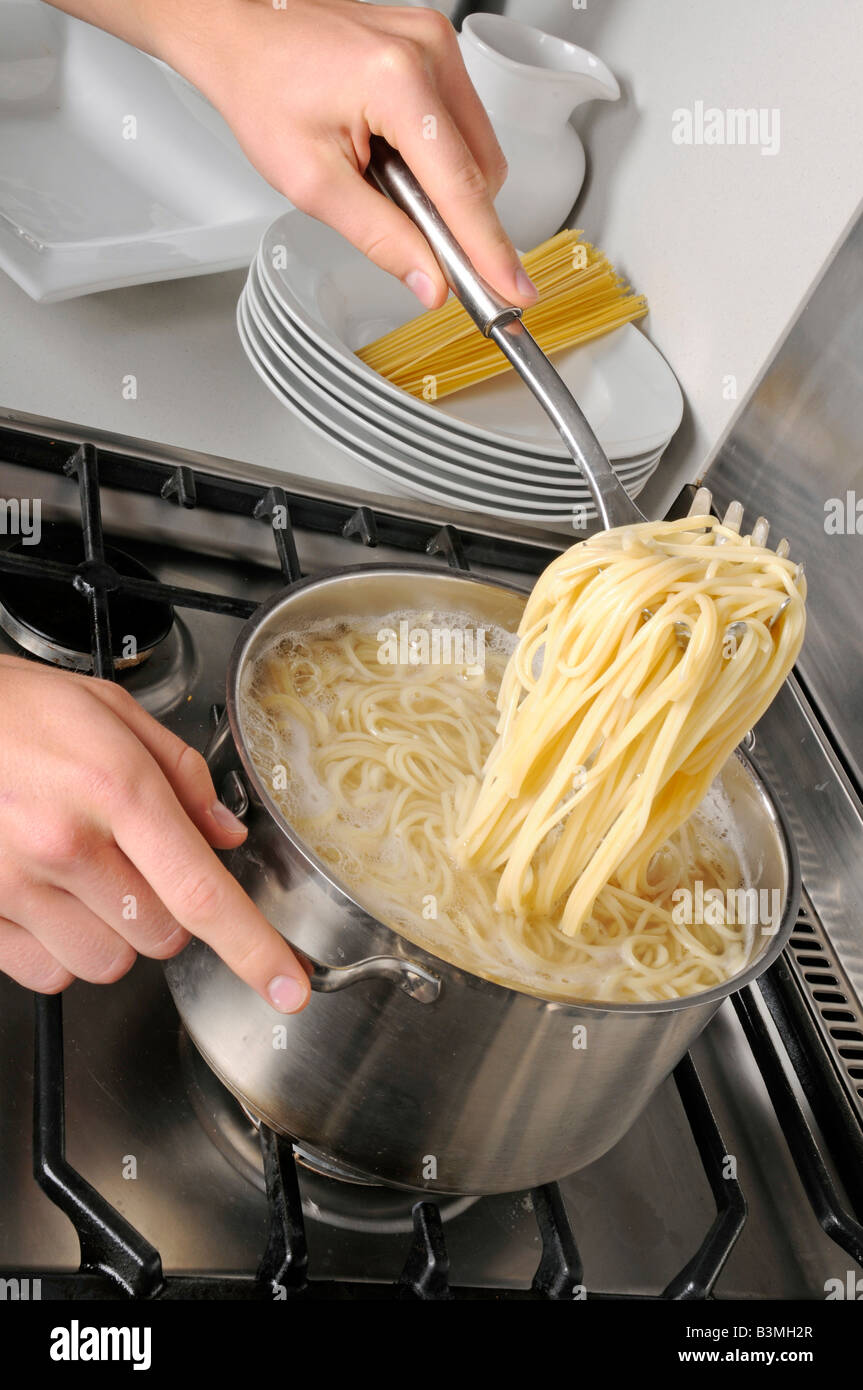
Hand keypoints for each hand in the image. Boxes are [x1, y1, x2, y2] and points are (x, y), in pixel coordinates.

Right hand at [0, 655, 309, 1010]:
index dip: (252, 948)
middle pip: (163, 935)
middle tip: (128, 857)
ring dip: (111, 933)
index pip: (200, 891)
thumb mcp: (109, 711)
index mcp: (115, 787)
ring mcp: (15, 885)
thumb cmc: (15, 710)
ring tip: (78, 873)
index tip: (286, 985)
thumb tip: (225, 835)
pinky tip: (44, 896)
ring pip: (108, 963)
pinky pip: (48, 974)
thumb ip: (180, 774)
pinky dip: (57, 949)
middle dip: (164, 908)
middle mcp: (66, 843)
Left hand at [44, 0, 535, 310]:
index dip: (489, 251)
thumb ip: (381, 238)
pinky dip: (437, 154)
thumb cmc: (264, 90)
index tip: (516, 292)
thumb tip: (432, 283)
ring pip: (477, 150)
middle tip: (398, 220)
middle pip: (481, 172)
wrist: (243, 31)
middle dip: (453, 214)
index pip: (461, 188)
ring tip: (382, 171)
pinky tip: (393, 150)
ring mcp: (437, 44)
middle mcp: (428, 53)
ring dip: (444, 184)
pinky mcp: (436, 47)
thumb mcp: (313, 184)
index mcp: (397, 83)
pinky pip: (462, 123)